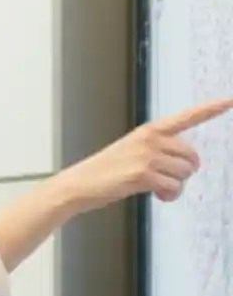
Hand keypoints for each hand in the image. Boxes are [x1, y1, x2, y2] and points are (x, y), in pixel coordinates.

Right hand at [54, 98, 232, 212]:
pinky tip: (156, 195)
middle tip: (167, 179)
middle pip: (192, 156)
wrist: (79, 184)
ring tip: (156, 188)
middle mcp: (150, 140)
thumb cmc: (104, 171)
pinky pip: (174, 188)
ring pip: (185, 173)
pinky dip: (169, 196)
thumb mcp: (131, 151)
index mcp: (148, 131)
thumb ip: (158, 151)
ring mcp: (147, 156)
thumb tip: (183, 166)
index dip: (212, 108)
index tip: (231, 100)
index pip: (187, 117)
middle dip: (184, 171)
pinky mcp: (143, 174)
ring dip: (175, 186)